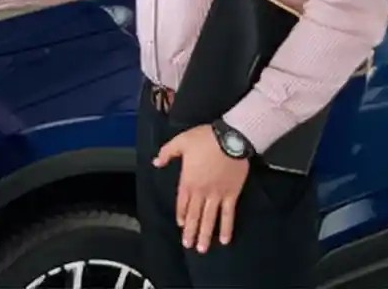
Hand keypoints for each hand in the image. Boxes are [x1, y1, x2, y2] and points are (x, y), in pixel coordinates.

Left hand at [153, 124, 249, 252]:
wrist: (231, 138)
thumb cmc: (205, 139)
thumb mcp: (180, 141)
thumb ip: (167, 153)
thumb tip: (156, 162)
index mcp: (188, 180)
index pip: (182, 202)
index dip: (181, 214)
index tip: (181, 226)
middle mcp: (201, 191)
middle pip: (194, 215)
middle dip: (190, 231)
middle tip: (188, 245)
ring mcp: (217, 195)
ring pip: (209, 218)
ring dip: (205, 234)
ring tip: (202, 248)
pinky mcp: (232, 194)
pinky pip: (228, 214)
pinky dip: (226, 227)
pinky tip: (224, 239)